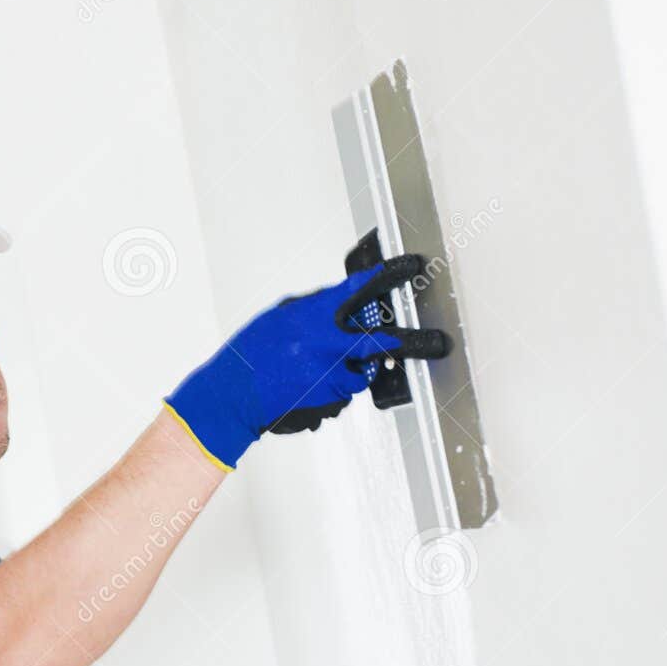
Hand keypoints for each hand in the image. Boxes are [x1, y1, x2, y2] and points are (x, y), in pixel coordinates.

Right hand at [162, 255, 450, 469]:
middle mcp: (322, 343)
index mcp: (309, 316)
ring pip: (363, 370)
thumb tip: (338, 303)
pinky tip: (321, 384)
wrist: (232, 394)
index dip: (386, 277)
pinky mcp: (325, 397)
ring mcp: (325, 372)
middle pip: (378, 339)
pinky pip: (347, 391)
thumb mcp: (279, 319)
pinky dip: (342, 388)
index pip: (355, 290)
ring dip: (358, 368)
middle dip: (405, 340)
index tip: (408, 268)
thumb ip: (312, 311)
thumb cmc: (250, 356)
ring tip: (336, 367)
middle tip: (434, 342)